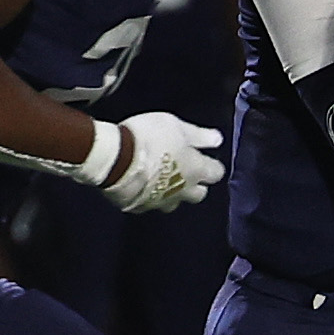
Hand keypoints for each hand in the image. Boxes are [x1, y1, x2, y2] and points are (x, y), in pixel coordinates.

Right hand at [102, 112, 225, 213]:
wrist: (115, 159)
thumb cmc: (150, 137)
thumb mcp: (177, 127)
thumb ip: (199, 136)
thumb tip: (218, 140)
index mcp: (196, 171)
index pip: (216, 174)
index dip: (213, 166)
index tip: (206, 159)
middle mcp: (183, 191)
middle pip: (199, 195)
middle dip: (196, 186)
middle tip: (186, 171)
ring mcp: (161, 202)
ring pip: (174, 203)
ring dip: (172, 194)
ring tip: (161, 180)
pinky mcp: (139, 208)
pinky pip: (148, 204)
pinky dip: (148, 196)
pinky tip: (140, 186)